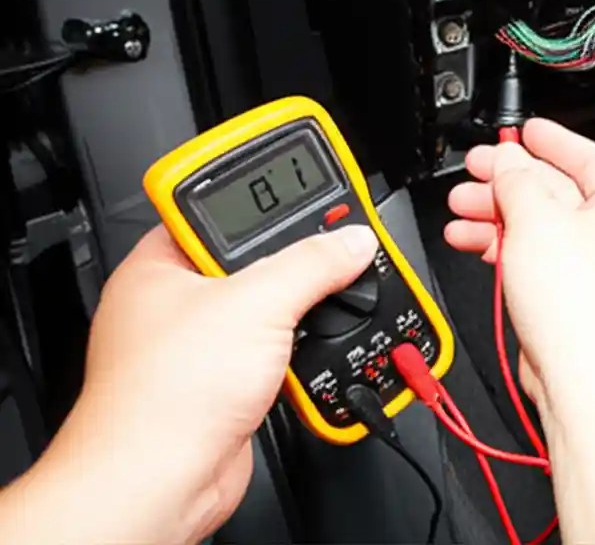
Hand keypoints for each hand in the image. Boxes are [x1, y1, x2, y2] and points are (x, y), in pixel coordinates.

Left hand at [2, 224, 376, 543]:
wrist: (160, 481)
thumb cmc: (166, 395)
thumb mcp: (258, 304)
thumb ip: (312, 265)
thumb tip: (351, 241)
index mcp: (161, 265)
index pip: (215, 211)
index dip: (262, 203)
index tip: (307, 197)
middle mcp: (175, 304)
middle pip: (250, 263)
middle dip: (293, 266)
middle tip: (332, 254)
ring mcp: (199, 347)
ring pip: (264, 313)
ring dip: (299, 317)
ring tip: (326, 306)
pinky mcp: (223, 387)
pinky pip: (273, 356)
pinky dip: (299, 357)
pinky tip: (312, 357)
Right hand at [446, 120, 594, 544]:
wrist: (577, 372)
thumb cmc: (577, 304)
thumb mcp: (536, 219)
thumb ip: (517, 180)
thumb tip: (507, 160)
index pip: (588, 156)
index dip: (552, 140)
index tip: (524, 131)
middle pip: (555, 190)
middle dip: (509, 180)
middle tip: (475, 170)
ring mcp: (589, 266)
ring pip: (537, 224)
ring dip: (495, 212)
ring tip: (460, 207)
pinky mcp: (565, 294)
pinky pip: (530, 255)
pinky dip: (500, 244)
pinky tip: (472, 240)